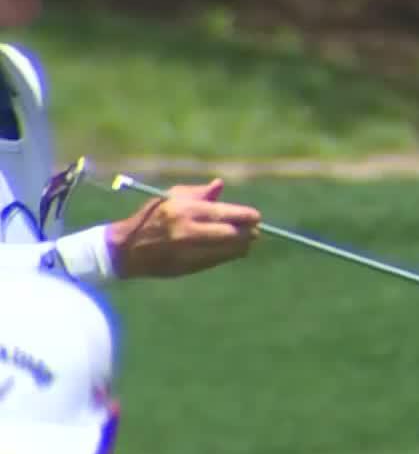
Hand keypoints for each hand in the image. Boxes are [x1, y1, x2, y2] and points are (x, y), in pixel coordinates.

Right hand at [106, 179, 261, 278]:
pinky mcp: (188, 268)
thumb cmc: (151, 217)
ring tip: (246, 239)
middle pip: (232, 235)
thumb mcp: (170, 198)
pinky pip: (218, 261)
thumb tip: (220, 185)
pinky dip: (229, 254)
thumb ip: (198, 193)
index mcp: (184, 211)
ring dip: (242, 245)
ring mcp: (188, 252)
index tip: (256, 216)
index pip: (225, 214)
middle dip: (248, 232)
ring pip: (228, 251)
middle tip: (256, 229)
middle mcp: (187, 232)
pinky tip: (232, 249)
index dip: (246, 216)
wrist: (126, 250)